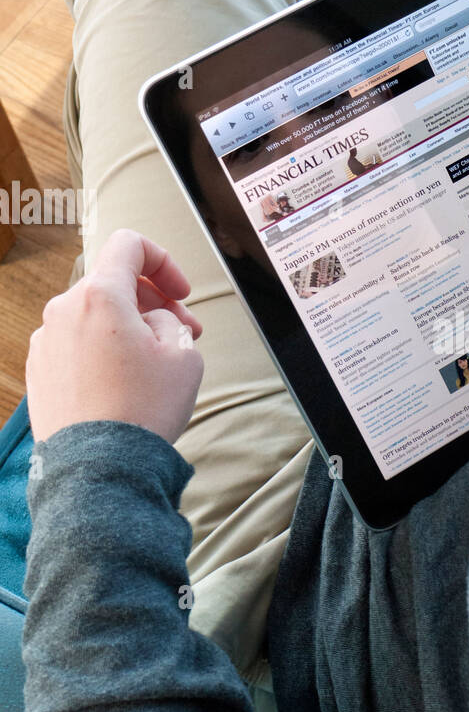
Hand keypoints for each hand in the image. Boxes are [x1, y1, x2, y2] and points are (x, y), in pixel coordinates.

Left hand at [27, 230, 203, 445]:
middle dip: (152, 301)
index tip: (180, 294)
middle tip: (182, 332)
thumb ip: (173, 322)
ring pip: (94, 315)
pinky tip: (123, 382)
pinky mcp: (39, 370)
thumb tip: (156, 323)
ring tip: (153, 362)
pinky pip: (76, 344)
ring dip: (127, 327)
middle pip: (113, 283)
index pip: (130, 244)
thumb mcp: (184, 356)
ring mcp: (46, 341)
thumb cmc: (141, 412)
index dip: (164, 262)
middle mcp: (64, 310)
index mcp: (100, 296)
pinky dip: (102, 350)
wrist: (99, 467)